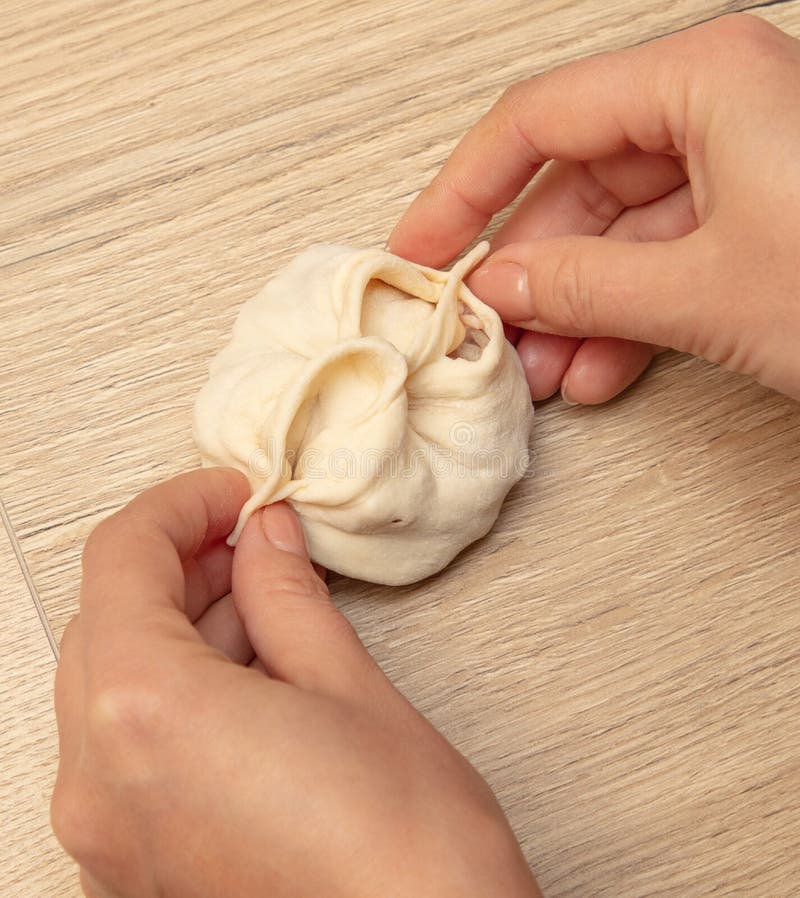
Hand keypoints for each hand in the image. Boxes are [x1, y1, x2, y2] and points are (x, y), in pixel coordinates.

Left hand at [51, 468, 540, 897]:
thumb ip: (285, 595)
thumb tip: (265, 537)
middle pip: (109, 619)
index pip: (122, 559)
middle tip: (248, 536)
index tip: (231, 494)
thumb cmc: (406, 849)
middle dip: (178, 563)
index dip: (180, 505)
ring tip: (258, 595)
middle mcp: (102, 782)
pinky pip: (129, 741)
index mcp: (145, 715)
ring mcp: (110, 833)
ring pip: (113, 682)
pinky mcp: (136, 864)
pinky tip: (248, 665)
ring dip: (179, 624)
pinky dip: (176, 687)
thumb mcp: (347, 686)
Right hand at [389, 14, 799, 403]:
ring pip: (617, 232)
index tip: (420, 247)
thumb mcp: (707, 289)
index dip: (463, 190)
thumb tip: (501, 284)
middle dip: (525, 269)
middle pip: (574, 182)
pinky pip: (663, 261)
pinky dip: (624, 318)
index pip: (537, 120)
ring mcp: (739, 164)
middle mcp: (718, 106)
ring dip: (570, 308)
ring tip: (538, 372)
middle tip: (483, 329)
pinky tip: (597, 370)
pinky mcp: (757, 218)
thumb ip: (585, 283)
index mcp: (704, 80)